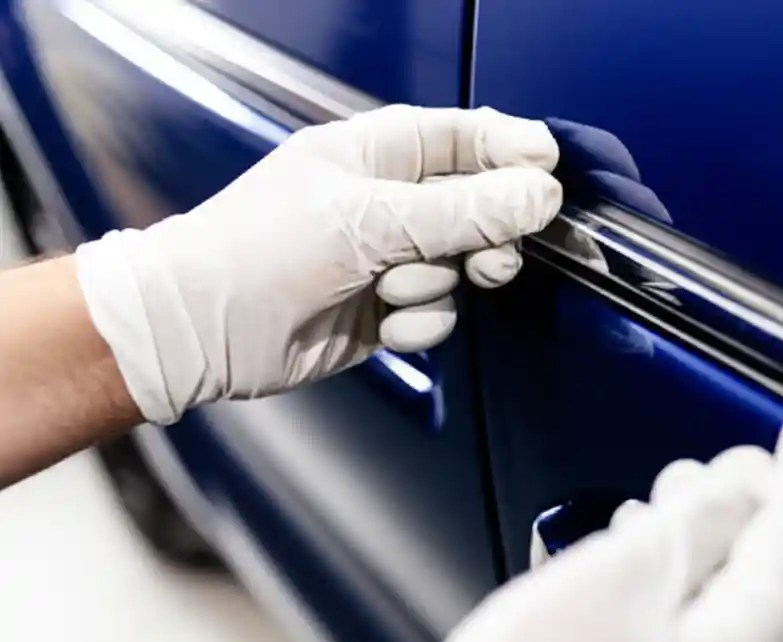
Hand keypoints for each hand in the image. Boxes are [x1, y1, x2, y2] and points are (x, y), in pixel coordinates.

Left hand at [76, 105, 560, 423]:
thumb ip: (462, 211)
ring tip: (392, 288)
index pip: (467, 136)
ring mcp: (390, 256)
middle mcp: (389, 201)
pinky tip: (382, 321)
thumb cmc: (259, 252)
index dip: (513, 151)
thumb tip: (538, 195)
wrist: (201, 332)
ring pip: (464, 266)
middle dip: (487, 236)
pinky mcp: (388, 307)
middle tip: (488, 258)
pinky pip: (440, 312)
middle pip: (481, 208)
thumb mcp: (368, 221)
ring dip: (437, 284)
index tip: (549, 171)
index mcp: (378, 152)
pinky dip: (417, 321)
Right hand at [352, 397, 782, 641]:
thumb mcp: (616, 573)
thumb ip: (696, 520)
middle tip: (734, 462)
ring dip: (714, 546)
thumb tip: (746, 485)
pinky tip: (651, 566)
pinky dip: (692, 594)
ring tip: (676, 500)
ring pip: (746, 610)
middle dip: (755, 508)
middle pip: (781, 577)